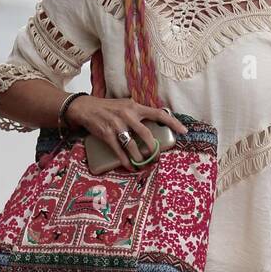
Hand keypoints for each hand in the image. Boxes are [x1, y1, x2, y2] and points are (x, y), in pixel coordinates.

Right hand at [64, 97, 186, 168]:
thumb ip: (138, 113)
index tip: (184, 131)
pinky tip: (130, 166)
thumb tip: (154, 122)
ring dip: (140, 158)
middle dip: (154, 149)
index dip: (172, 123)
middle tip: (157, 157)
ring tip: (143, 164)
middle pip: (146, 135)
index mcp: (135, 107)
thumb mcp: (125, 105)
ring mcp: (117, 125)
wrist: (86, 108)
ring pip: (133, 146)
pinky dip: (126, 161)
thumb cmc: (108, 108)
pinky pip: (119, 152)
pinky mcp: (107, 135)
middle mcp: (127, 115)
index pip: (158, 113)